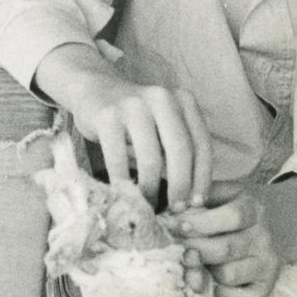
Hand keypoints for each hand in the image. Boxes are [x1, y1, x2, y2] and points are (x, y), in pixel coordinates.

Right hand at [36, 45, 208, 208]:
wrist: (93, 87)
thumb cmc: (135, 118)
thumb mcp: (163, 126)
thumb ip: (178, 152)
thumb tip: (191, 200)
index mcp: (183, 100)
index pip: (201, 145)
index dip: (202, 178)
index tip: (197, 203)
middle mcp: (161, 98)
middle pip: (180, 151)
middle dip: (181, 186)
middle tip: (176, 209)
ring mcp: (133, 105)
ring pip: (151, 158)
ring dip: (151, 189)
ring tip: (148, 205)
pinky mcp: (107, 116)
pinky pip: (119, 158)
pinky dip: (123, 182)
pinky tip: (124, 194)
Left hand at [173, 177, 296, 296]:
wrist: (271, 224)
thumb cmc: (231, 208)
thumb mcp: (219, 193)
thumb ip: (196, 197)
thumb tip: (173, 209)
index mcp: (253, 208)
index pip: (232, 217)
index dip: (202, 222)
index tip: (179, 226)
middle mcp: (264, 237)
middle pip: (225, 249)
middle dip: (193, 249)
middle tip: (176, 247)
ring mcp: (268, 263)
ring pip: (228, 275)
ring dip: (206, 270)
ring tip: (197, 261)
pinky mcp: (267, 286)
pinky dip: (224, 295)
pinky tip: (214, 281)